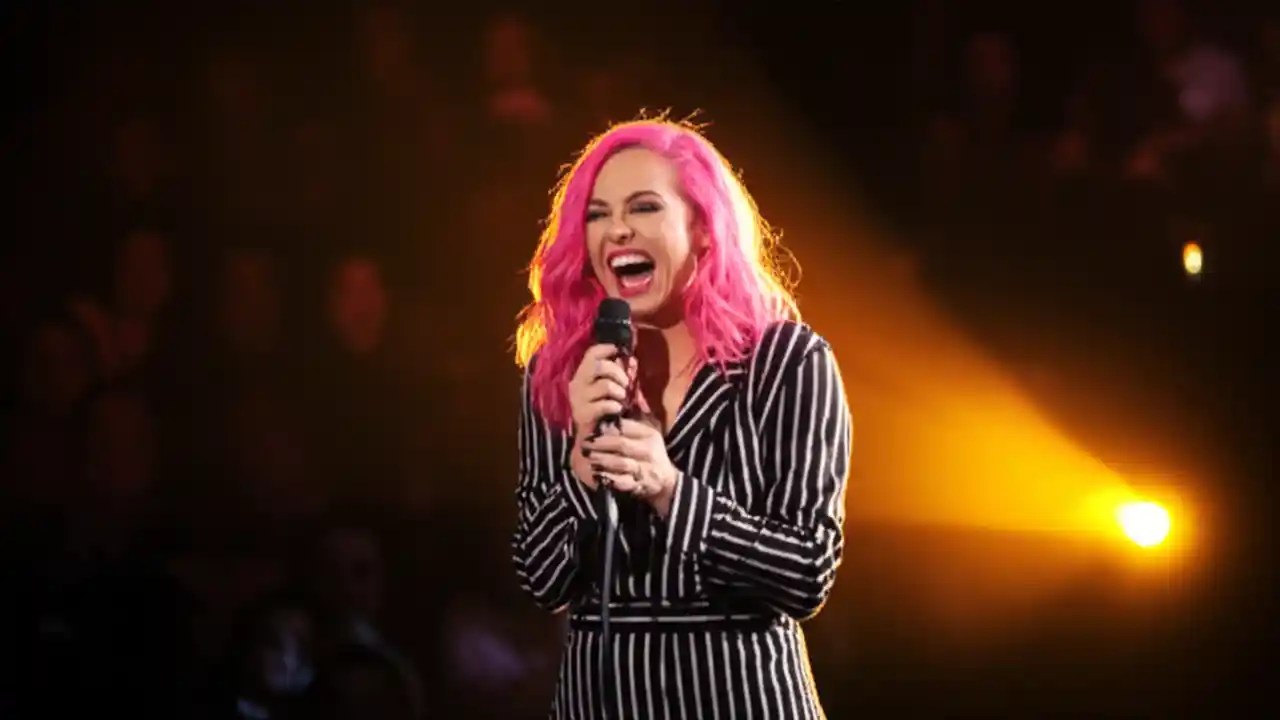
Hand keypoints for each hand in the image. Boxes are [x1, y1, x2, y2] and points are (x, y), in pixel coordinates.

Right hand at [568, 344, 632, 489]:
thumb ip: (622, 374)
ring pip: (605, 384)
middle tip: (625, 384)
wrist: (594, 439)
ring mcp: (578, 400)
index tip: (618, 351)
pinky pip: (604, 403)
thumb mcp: (615, 389)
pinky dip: (615, 405)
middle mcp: (576, 384)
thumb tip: (633, 360)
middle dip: (618, 373)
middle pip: (599, 366)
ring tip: (621, 399)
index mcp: (582, 375)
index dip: (606, 348)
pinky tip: (617, 410)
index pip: (591, 353)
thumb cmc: (607, 412)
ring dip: (619, 391)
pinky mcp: (582, 415)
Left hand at [583, 417, 678, 517]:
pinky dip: (608, 478)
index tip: (592, 426)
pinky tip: (597, 474)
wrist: (666, 480)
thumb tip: (629, 392)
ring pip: (620, 462)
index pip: (626, 427)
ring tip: (587, 456)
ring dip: (601, 459)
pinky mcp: (639, 485)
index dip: (607, 426)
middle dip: (599, 443)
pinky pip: (622, 482)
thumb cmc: (652, 450)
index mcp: (649, 434)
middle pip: (621, 444)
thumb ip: (638, 412)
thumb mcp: (651, 428)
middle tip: (583, 442)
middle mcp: (648, 450)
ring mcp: (644, 469)